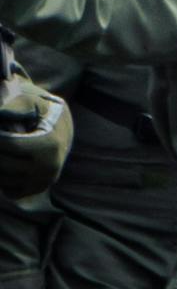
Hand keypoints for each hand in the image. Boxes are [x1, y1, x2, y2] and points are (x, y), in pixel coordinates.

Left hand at [0, 75, 68, 200]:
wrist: (58, 125)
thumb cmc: (40, 109)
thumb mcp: (33, 99)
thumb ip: (18, 105)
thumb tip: (1, 115)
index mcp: (51, 146)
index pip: (9, 144)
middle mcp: (49, 169)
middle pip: (4, 164)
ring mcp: (44, 182)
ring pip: (4, 180)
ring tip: (2, 148)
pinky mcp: (37, 189)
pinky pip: (9, 190)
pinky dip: (2, 178)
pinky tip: (6, 160)